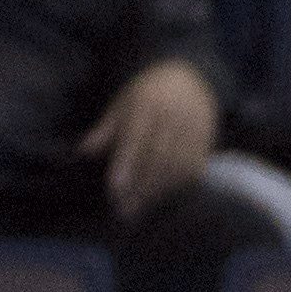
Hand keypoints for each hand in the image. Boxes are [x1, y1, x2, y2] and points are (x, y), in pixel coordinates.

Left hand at [81, 60, 216, 218]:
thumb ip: (106, 129)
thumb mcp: (123, 103)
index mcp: (147, 103)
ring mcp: (193, 130)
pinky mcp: (206, 144)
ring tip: (139, 209)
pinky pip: (193, 171)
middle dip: (140, 187)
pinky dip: (177, 188)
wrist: (191, 80)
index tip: (113, 190)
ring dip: (157, 192)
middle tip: (122, 211)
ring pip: (177, 168)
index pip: (135, 138)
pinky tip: (161, 199)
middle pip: (157, 158)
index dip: (125, 165)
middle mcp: (173, 116)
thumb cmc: (148, 95)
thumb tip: (84, 152)